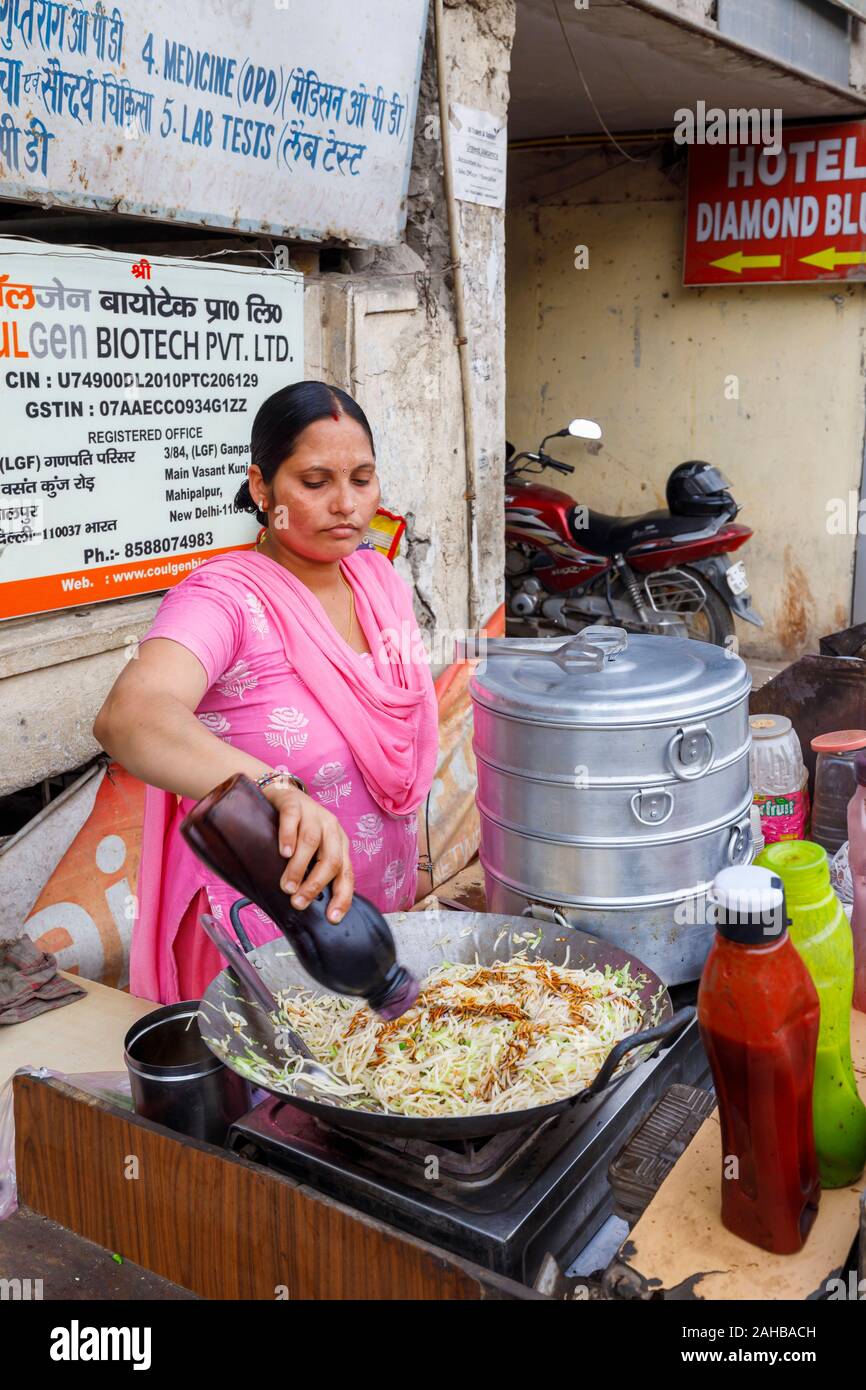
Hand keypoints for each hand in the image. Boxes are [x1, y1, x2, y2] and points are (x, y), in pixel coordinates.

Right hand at [262, 784, 353, 923]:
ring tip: (286, 886)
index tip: (332, 918)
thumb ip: (314, 871)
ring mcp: (313, 814)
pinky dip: (288, 838)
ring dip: (299, 867)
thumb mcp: (313, 850)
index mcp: (340, 843)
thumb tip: (306, 903)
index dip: (342, 897)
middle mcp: (331, 828)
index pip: (347, 873)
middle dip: (316, 884)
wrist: (283, 793)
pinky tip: (283, 853)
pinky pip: (292, 820)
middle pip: (331, 859)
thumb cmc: (298, 829)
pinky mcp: (293, 803)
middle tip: (298, 902)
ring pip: (311, 842)